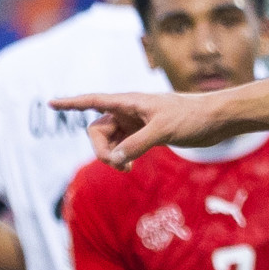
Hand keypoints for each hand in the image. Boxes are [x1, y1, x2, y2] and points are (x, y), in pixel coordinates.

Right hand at [50, 91, 228, 169]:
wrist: (218, 120)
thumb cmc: (193, 117)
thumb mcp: (163, 130)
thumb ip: (137, 144)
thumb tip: (114, 159)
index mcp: (130, 102)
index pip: (93, 100)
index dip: (71, 103)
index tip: (50, 103)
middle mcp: (130, 111)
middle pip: (98, 130)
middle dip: (100, 148)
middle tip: (117, 164)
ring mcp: (137, 123)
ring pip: (110, 140)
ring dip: (111, 155)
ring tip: (126, 168)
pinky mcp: (147, 134)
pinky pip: (123, 146)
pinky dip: (122, 157)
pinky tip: (128, 167)